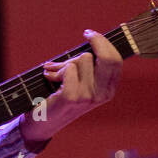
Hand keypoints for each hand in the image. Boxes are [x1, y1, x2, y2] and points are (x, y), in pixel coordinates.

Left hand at [21, 28, 122, 142]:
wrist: (42, 124)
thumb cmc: (59, 99)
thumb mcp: (79, 82)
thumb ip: (87, 65)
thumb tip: (90, 38)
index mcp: (108, 91)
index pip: (116, 61)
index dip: (106, 44)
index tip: (92, 34)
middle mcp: (102, 95)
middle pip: (108, 58)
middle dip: (97, 41)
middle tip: (86, 33)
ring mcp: (89, 97)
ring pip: (83, 59)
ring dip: (66, 62)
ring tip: (55, 73)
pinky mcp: (72, 97)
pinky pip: (69, 69)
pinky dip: (57, 70)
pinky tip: (50, 78)